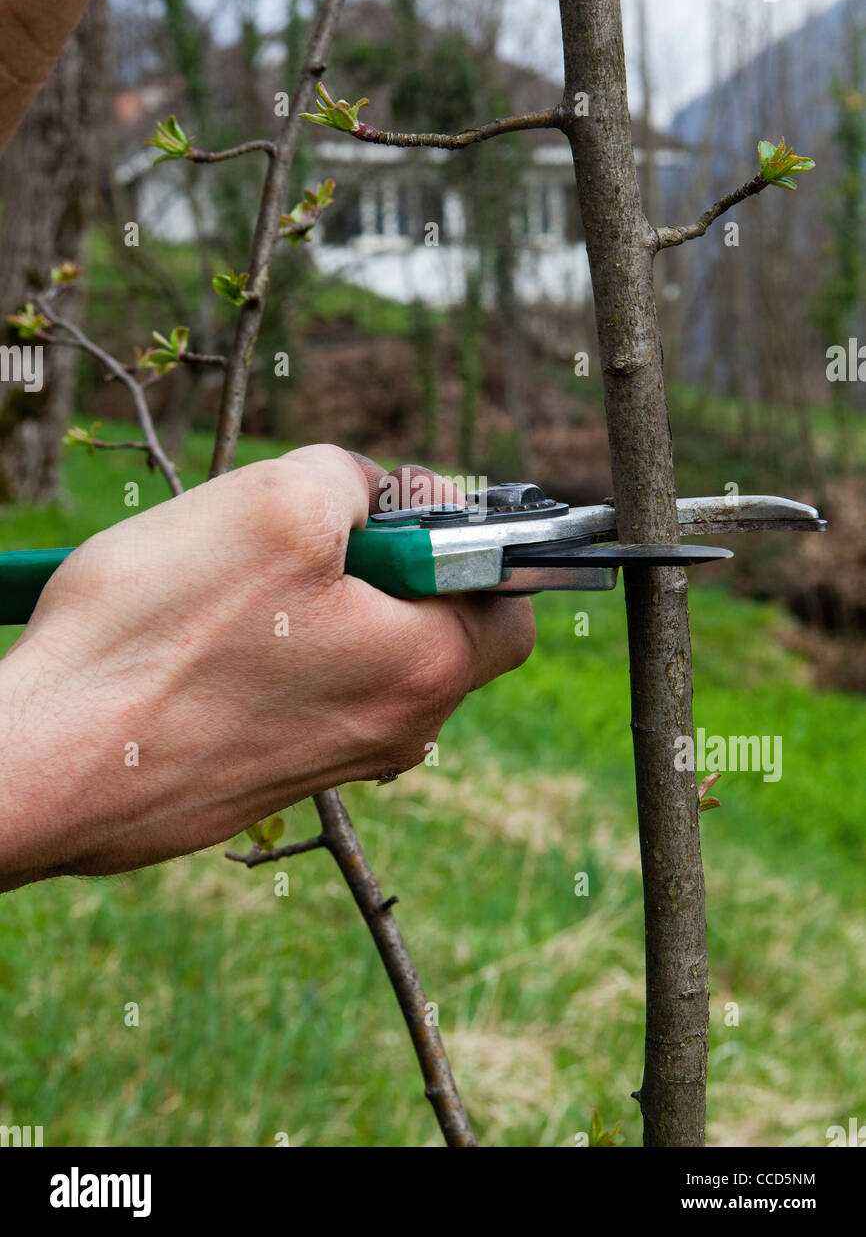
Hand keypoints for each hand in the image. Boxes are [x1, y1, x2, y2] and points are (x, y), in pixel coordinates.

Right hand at [0, 446, 533, 888]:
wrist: (42, 767)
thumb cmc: (158, 636)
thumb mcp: (275, 502)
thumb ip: (356, 477)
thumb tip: (376, 495)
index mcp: (423, 672)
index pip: (508, 599)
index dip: (468, 535)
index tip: (396, 506)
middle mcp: (392, 733)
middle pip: (428, 625)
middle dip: (377, 565)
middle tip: (297, 537)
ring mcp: (327, 765)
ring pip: (356, 655)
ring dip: (311, 605)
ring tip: (227, 589)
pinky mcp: (265, 778)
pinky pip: (296, 694)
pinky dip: (266, 653)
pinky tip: (196, 638)